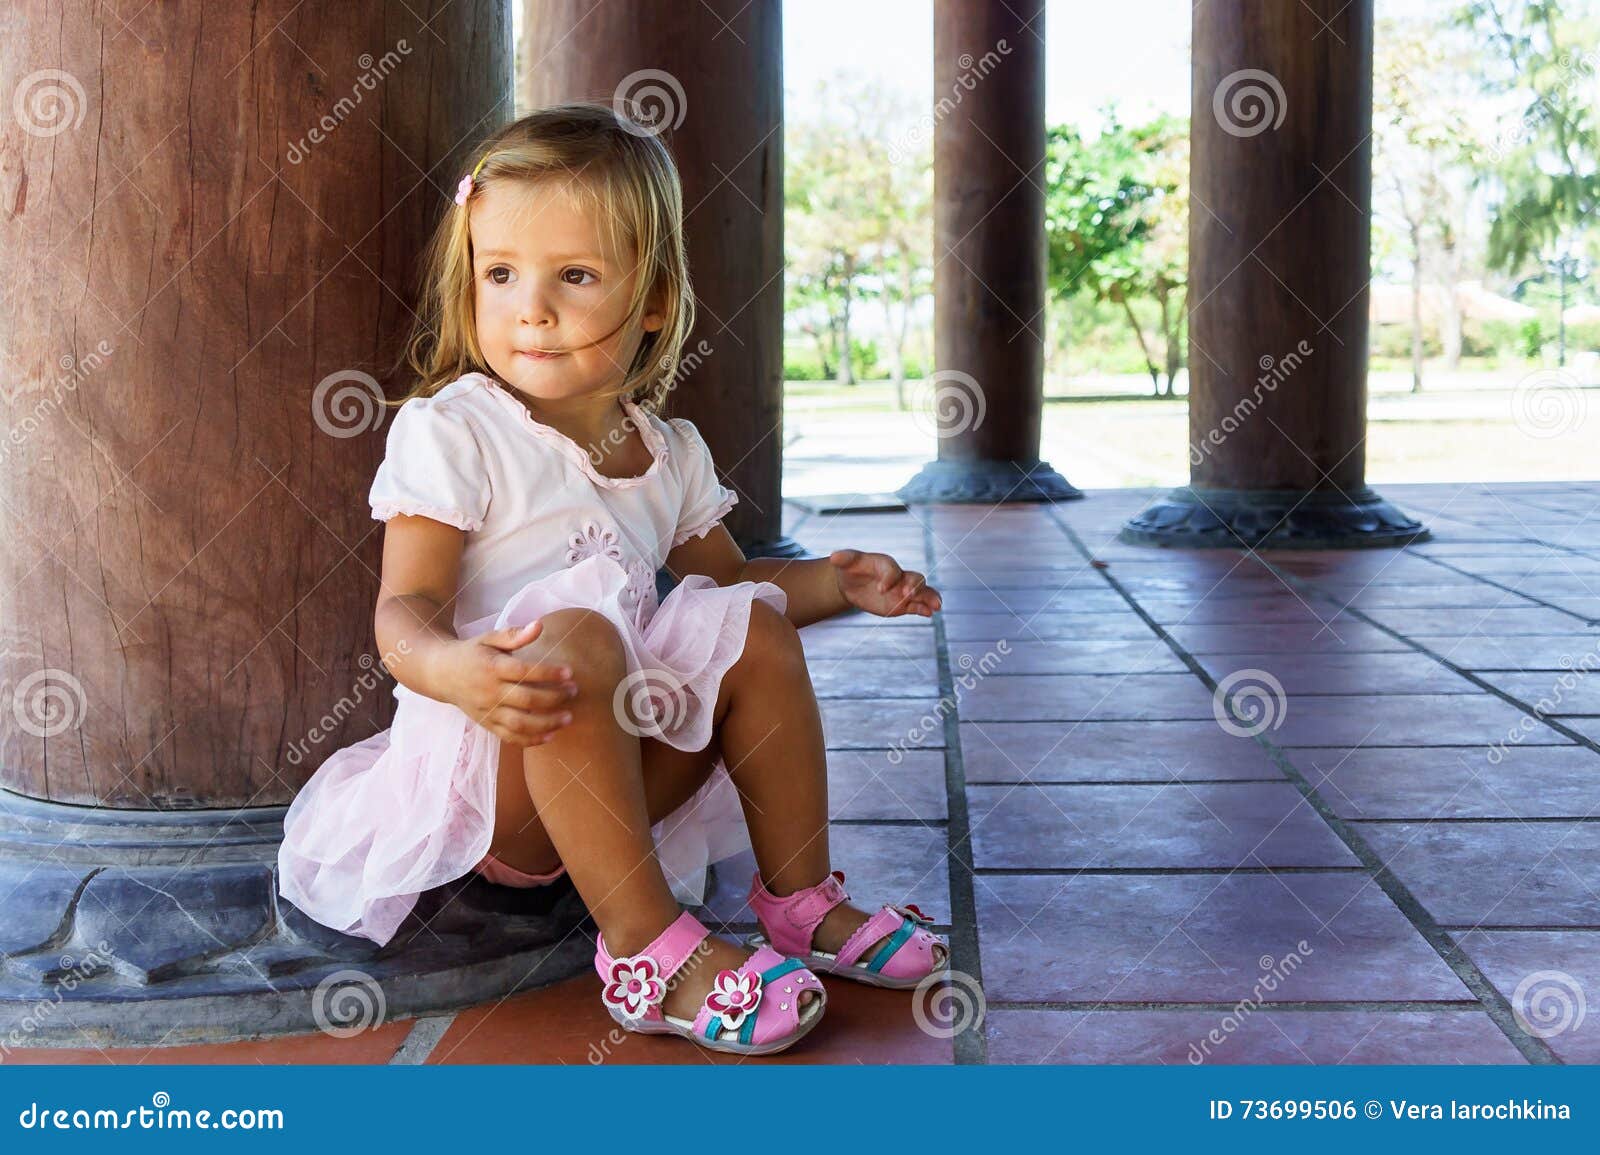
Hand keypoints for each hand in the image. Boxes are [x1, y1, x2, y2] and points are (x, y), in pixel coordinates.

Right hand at [437, 620, 578, 745]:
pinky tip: (551, 735)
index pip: (524, 672)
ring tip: (568, 718)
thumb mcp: (489, 638)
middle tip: (574, 692)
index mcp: (491, 668)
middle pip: (526, 700)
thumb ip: (514, 635)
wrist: (441, 674)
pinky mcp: (487, 724)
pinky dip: (531, 740)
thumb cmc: (472, 653)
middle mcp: (489, 692)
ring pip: (520, 724)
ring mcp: (487, 711)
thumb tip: (539, 625)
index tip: (570, 672)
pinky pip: (510, 737)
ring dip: (547, 723)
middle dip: (554, 698)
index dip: (549, 673)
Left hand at [828, 549, 941, 617]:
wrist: (854, 584)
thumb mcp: (845, 563)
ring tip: (936, 606)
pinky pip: (918, 606)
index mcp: (885, 564)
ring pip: (922, 591)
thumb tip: (833, 557)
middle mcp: (898, 576)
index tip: (880, 589)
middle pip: (913, 578)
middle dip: (913, 586)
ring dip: (929, 597)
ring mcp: (903, 590)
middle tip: (908, 595)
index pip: (891, 569)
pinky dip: (924, 608)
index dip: (888, 578)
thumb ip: (844, 559)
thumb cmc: (851, 569)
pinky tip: (929, 614)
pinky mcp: (903, 604)